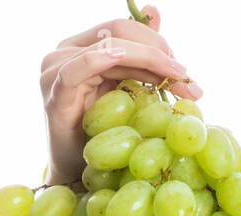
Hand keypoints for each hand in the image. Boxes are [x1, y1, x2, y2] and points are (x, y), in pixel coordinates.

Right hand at [39, 5, 201, 186]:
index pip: (124, 29)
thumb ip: (139, 55)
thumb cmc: (99, 135)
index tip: (185, 72)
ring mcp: (55, 71)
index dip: (157, 43)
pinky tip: (121, 57)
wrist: (78, 174)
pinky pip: (77, 70)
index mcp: (81, 47)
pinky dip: (100, 59)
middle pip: (118, 31)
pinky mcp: (54, 95)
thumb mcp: (125, 90)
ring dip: (149, 61)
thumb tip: (154, 11)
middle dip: (158, 52)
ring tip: (176, 80)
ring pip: (107, 47)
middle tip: (186, 79)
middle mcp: (64, 52)